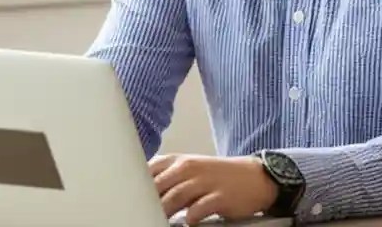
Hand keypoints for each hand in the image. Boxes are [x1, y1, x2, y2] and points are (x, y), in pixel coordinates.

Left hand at [148, 153, 277, 223]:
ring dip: (165, 212)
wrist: (253, 177)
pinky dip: (190, 217)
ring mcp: (204, 181)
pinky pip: (199, 209)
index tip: (128, 201)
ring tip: (160, 221)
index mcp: (176, 161)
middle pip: (157, 187)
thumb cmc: (215, 176)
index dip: (135, 188)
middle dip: (147, 203)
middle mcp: (188, 168)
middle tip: (141, 215)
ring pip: (174, 197)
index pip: (146, 172)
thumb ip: (164, 178)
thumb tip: (137, 194)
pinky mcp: (219, 196)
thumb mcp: (188, 169)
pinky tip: (188, 221)